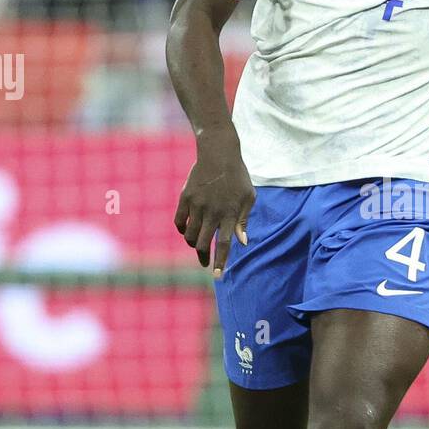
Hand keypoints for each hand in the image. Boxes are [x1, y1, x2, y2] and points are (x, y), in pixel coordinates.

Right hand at [174, 129, 254, 275]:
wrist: (218, 152)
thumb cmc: (238, 176)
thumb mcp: (248, 197)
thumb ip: (244, 221)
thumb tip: (242, 243)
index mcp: (230, 214)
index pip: (223, 244)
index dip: (220, 262)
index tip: (217, 276)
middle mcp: (212, 212)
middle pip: (202, 244)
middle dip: (203, 257)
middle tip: (205, 262)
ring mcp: (197, 205)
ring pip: (189, 235)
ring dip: (193, 244)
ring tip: (199, 244)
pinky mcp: (185, 198)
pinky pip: (179, 222)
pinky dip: (183, 229)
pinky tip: (188, 230)